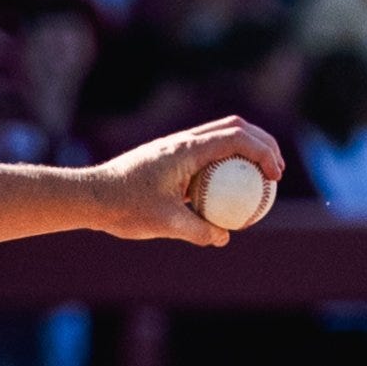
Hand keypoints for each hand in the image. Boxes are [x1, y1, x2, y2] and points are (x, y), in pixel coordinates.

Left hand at [90, 119, 283, 249]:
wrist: (90, 196)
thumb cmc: (124, 207)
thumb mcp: (164, 224)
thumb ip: (198, 231)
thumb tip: (224, 237)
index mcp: (186, 150)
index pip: (236, 138)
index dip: (263, 152)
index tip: (275, 176)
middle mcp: (183, 141)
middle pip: (235, 128)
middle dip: (263, 144)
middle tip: (276, 172)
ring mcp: (176, 147)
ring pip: (221, 136)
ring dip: (246, 150)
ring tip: (260, 178)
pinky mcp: (170, 158)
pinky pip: (207, 153)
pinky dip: (226, 163)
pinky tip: (229, 191)